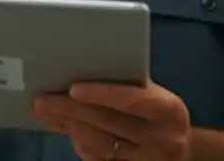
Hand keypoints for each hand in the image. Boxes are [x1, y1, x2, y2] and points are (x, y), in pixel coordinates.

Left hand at [33, 81, 191, 160]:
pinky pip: (98, 159)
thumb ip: (129, 86)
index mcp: (169, 111)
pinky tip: (63, 128)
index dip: (103, 94)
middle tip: (41, 100)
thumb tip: (82, 72)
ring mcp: (145, 160)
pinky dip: (78, 143)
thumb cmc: (160, 113)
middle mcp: (161, 139)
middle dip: (71, 111)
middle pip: (108, 124)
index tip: (73, 89)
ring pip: (99, 144)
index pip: (132, 101)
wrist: (181, 150)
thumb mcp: (156, 96)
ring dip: (68, 126)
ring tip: (46, 112)